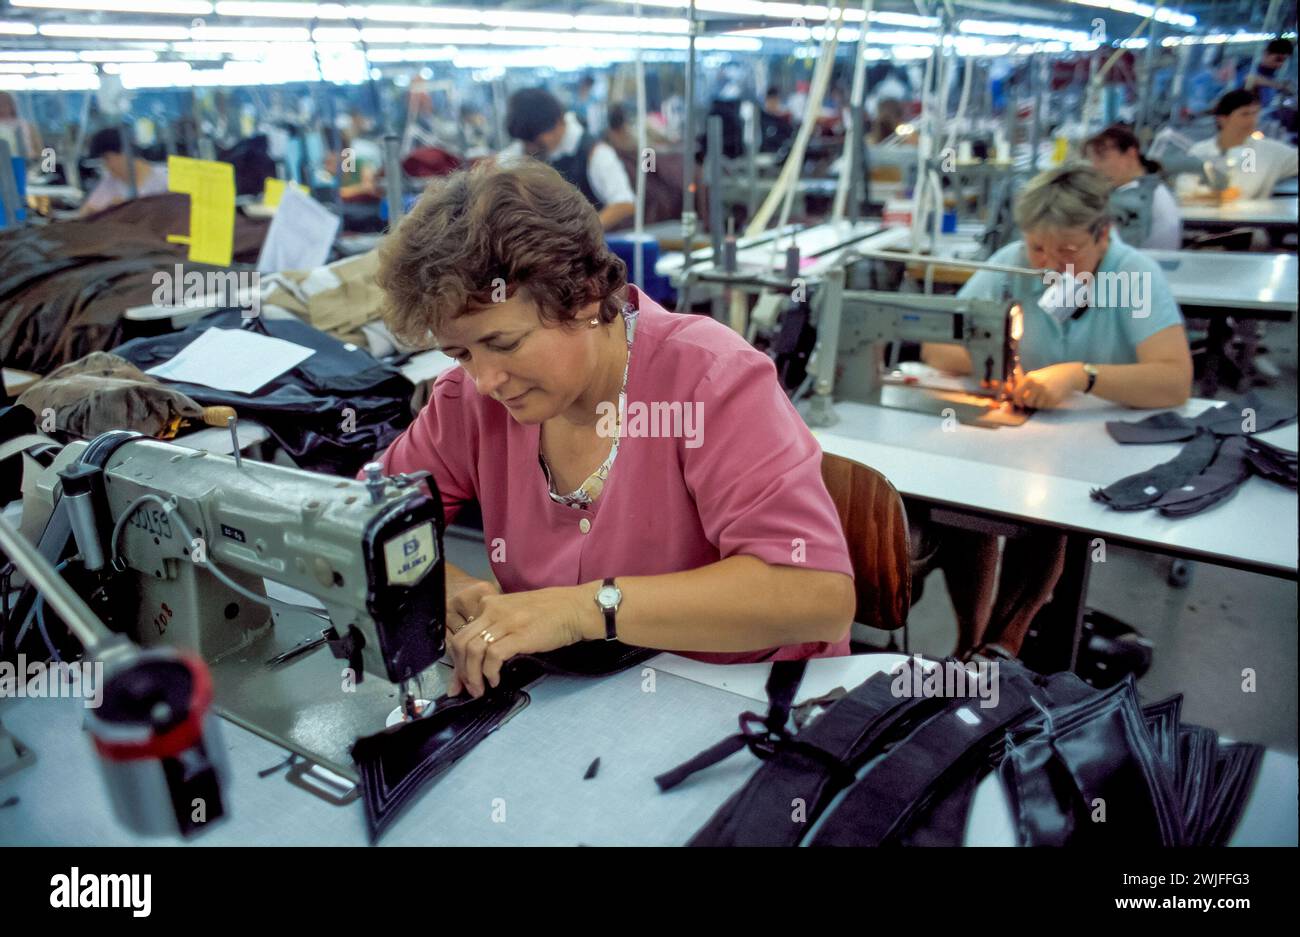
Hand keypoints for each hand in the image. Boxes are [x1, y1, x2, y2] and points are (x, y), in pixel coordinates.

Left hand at [444, 585, 596, 698]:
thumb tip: (481, 656)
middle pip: (461, 643)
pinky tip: (495, 681)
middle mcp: (492, 610)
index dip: (457, 660)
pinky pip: (492, 657)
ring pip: (473, 651)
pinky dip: (489, 673)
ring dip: (472, 675)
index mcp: (489, 604)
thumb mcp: (515, 613)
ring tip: (479, 689)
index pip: (462, 633)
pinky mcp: (519, 635)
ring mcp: (505, 622)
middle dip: (460, 671)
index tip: (459, 680)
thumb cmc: (550, 613)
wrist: (575, 609)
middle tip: (466, 689)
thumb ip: (496, 627)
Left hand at [1008, 363, 1084, 409]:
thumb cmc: (1049, 375)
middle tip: (1035, 399)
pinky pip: (1045, 407)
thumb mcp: (1035, 375)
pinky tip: (1051, 397)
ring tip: (1045, 396)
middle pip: (1027, 402)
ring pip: (1036, 406)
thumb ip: (1024, 384)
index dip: (1017, 400)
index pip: (1017, 393)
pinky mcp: (1054, 399)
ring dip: (1039, 404)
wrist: (1069, 374)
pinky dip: (1047, 404)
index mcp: (1030, 378)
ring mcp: (1045, 393)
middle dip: (1030, 403)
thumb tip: (1010, 393)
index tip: (1020, 403)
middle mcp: (1037, 385)